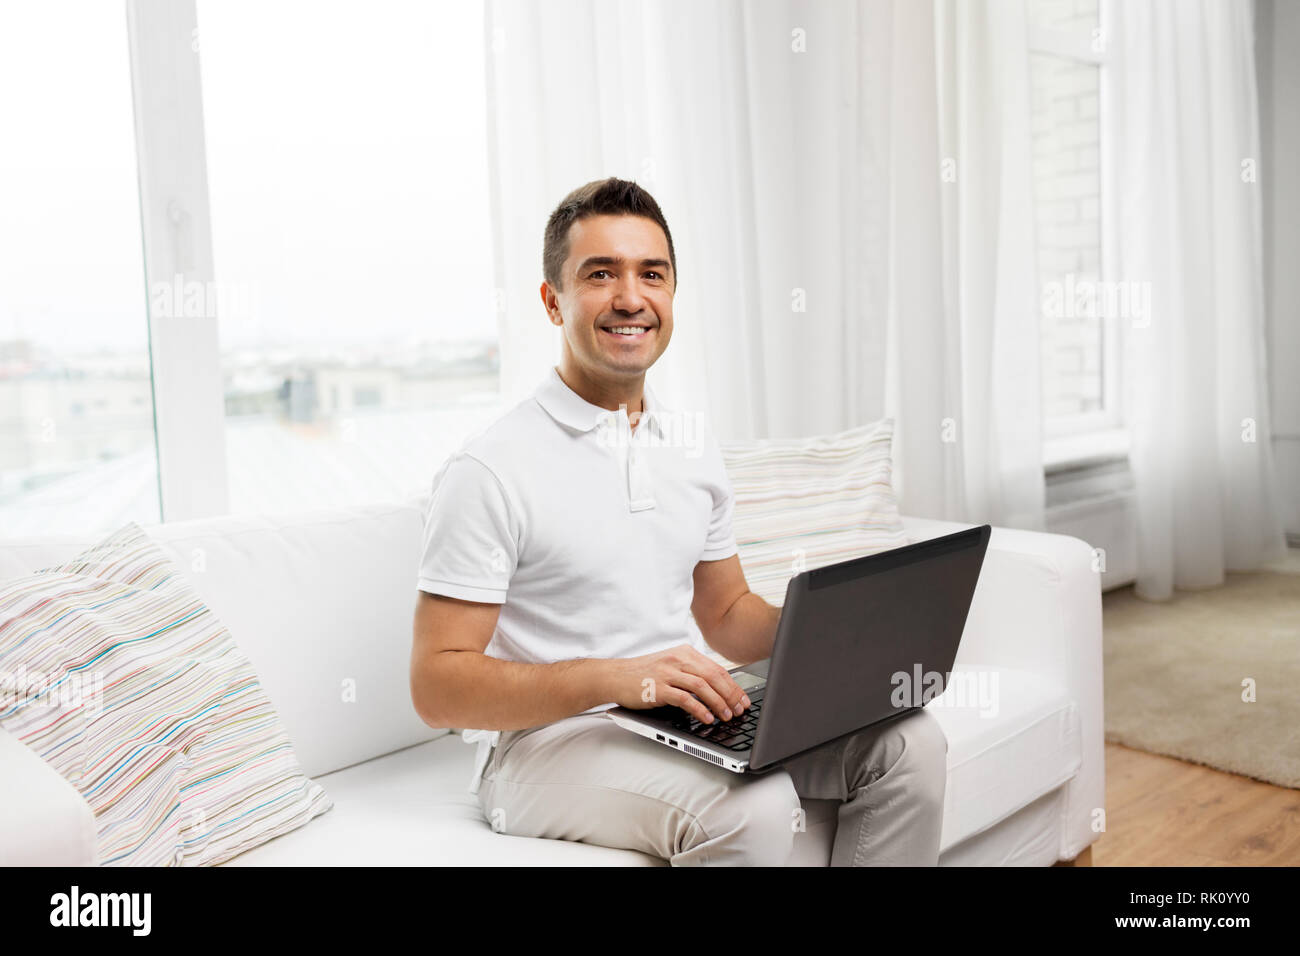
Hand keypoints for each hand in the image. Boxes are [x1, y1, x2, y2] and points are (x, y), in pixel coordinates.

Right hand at [600, 644, 749, 724]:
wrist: (614, 676)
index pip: (716, 669)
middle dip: (731, 694)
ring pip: (702, 686)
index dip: (733, 685)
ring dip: (718, 702)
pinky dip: (699, 708)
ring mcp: (667, 672)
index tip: (743, 699)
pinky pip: (684, 698)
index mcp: (684, 653)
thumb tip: (717, 690)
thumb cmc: (643, 674)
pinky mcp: (658, 688)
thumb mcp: (670, 666)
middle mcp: (678, 659)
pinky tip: (707, 718)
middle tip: (740, 709)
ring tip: (727, 716)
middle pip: (713, 676)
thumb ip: (690, 673)